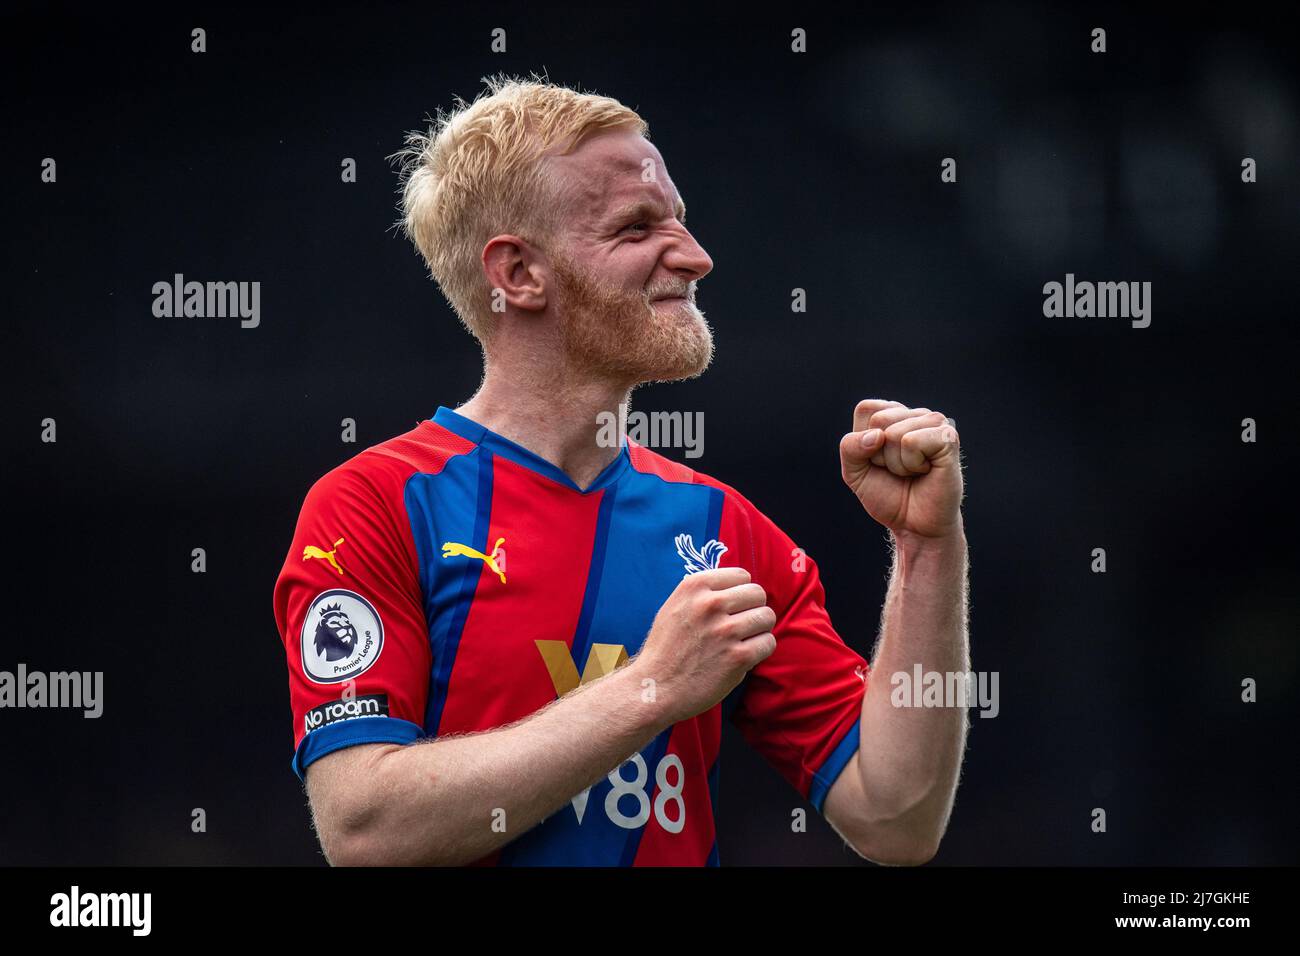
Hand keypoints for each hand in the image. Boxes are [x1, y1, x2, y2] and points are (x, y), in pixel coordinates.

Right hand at [633, 567, 776, 724]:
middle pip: (757, 593)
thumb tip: (739, 587)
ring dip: (758, 630)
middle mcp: (710, 604)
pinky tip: (743, 657)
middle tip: (740, 626)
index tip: (732, 609)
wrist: (655, 687)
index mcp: (694, 586)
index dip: (740, 593)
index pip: (741, 575)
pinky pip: (768, 642)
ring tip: (742, 641)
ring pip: (766, 617)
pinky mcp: (738, 657)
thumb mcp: (675, 606)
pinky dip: (760, 651)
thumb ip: (704, 593)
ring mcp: (725, 631)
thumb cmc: (666, 649)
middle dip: (752, 609)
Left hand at [839, 399, 963, 539]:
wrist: (914, 525)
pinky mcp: (948, 438)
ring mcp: (935, 423)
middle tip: (898, 470)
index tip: (879, 460)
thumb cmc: (889, 495)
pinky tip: (925, 471)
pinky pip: (911, 442)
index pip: (866, 409)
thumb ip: (850, 447)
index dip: (863, 441)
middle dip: (879, 454)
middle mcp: (917, 414)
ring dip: (896, 463)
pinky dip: (911, 464)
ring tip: (912, 472)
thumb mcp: (855, 472)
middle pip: (879, 420)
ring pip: (894, 434)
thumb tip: (876, 435)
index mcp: (895, 415)